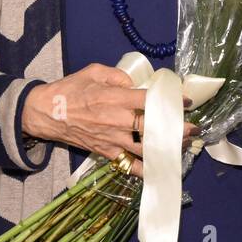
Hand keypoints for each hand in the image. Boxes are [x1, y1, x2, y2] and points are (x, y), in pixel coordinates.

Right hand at [22, 63, 200, 178]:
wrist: (47, 113)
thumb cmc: (70, 89)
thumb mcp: (94, 71)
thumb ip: (118, 76)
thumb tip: (136, 84)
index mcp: (115, 98)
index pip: (149, 101)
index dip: (171, 102)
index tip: (187, 102)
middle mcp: (117, 121)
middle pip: (153, 126)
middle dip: (176, 128)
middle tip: (194, 128)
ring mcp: (113, 139)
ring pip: (146, 147)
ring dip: (166, 147)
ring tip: (183, 145)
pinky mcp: (107, 152)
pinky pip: (130, 164)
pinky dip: (146, 169)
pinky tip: (161, 170)